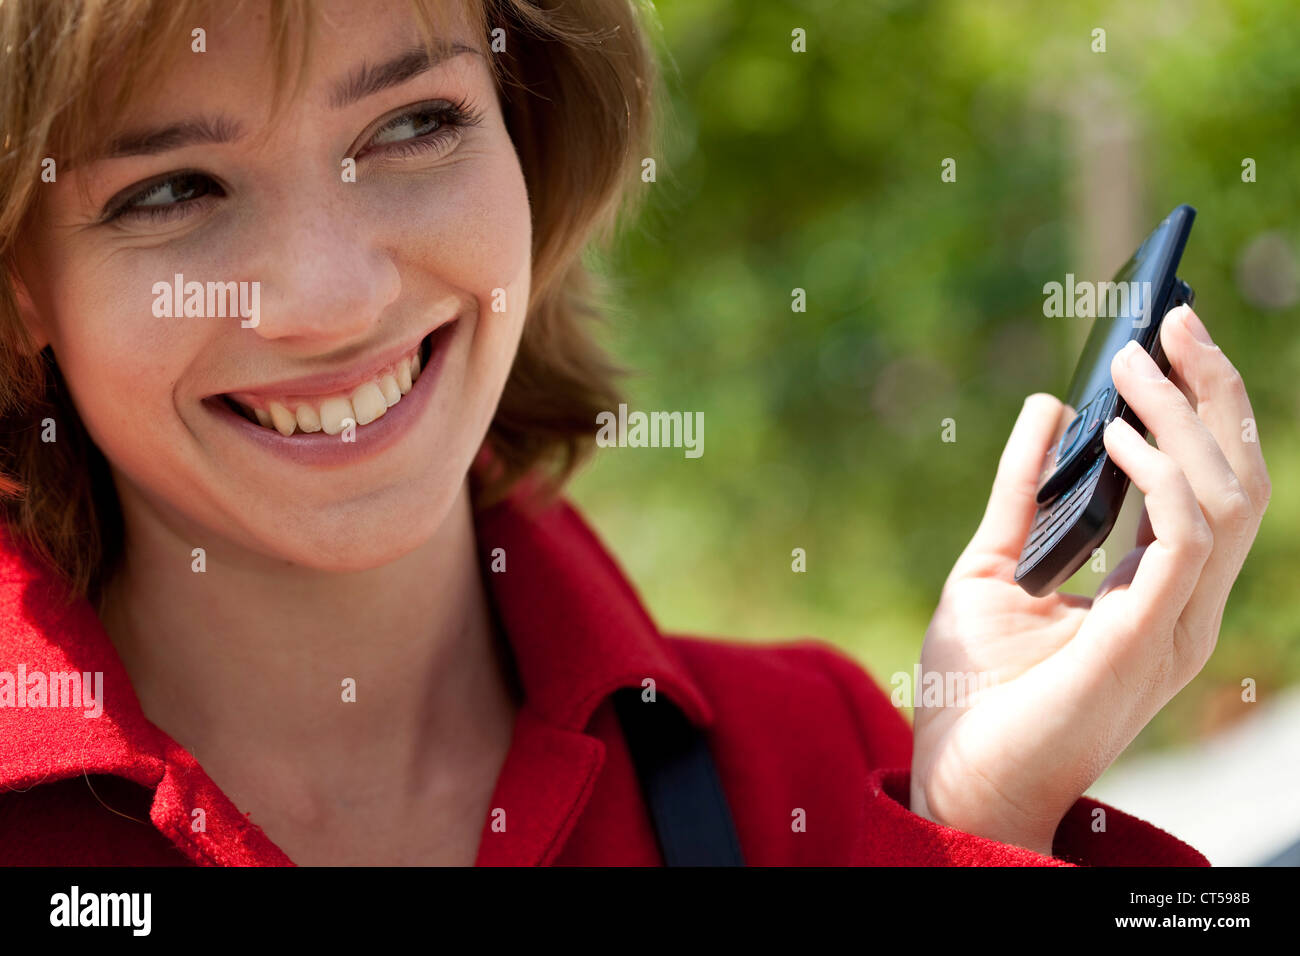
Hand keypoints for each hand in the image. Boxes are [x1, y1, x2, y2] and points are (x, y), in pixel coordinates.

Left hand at [910, 305, 1270, 855]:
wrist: (959, 774)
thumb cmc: (974, 687)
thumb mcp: (992, 566)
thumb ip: (1024, 491)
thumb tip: (1046, 405)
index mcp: (1154, 589)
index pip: (1210, 483)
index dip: (1201, 406)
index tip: (1170, 333)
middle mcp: (1183, 603)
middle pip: (1237, 477)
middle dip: (1212, 391)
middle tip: (1172, 319)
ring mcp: (1177, 622)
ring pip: (1228, 497)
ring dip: (1186, 416)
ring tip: (1134, 360)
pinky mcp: (1148, 635)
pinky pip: (1186, 538)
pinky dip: (1162, 475)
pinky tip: (1115, 434)